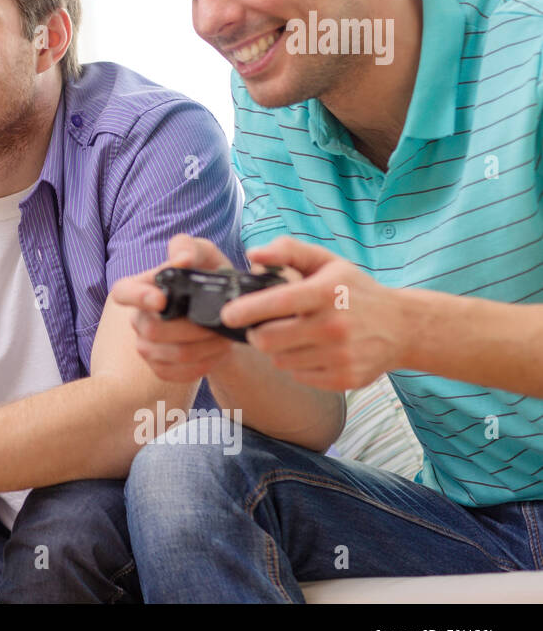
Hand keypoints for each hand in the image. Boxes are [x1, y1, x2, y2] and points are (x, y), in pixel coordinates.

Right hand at [110, 233, 240, 381]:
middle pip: (154, 329)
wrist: (225, 314)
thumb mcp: (205, 255)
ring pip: (171, 354)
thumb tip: (181, 260)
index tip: (162, 301)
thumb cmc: (210, 279)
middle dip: (192, 328)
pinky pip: (177, 373)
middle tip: (219, 322)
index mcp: (141, 288)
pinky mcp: (161, 368)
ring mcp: (147, 346)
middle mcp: (139, 318)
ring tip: (224, 336)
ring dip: (205, 346)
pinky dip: (204, 364)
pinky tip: (218, 353)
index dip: (138, 297)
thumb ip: (189, 248)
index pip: (123, 292)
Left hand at [219, 236, 406, 390]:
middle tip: (262, 327)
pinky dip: (297, 365)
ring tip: (295, 336)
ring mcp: (341, 356)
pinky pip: (298, 376)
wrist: (403, 327)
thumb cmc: (354, 290)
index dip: (245, 310)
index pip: (276, 303)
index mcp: (326, 292)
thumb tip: (253, 256)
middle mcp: (334, 326)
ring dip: (278, 350)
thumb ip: (287, 251)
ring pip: (280, 360)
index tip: (228, 314)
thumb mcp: (326, 262)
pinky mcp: (345, 379)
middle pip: (268, 340)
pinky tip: (312, 351)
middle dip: (257, 333)